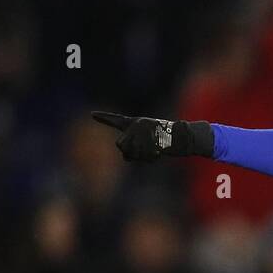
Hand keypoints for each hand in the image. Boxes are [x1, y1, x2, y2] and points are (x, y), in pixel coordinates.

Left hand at [91, 111, 211, 160]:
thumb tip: (125, 157)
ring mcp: (141, 132)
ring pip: (129, 152)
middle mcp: (135, 125)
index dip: (103, 118)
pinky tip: (158, 152)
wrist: (180, 137)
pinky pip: (141, 155)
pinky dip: (149, 158)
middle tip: (143, 151)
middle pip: (120, 145)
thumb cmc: (163, 141)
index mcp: (134, 122)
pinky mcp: (147, 138)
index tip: (92, 115)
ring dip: (140, 156)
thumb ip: (132, 149)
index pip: (116, 120)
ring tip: (153, 150)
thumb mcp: (146, 143)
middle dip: (129, 151)